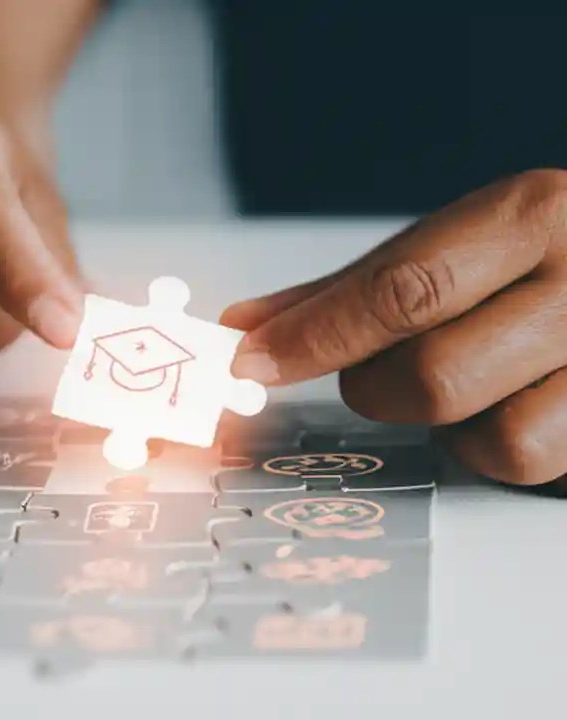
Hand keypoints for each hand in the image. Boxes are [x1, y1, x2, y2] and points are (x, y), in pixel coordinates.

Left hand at [222, 169, 566, 487]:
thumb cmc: (544, 255)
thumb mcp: (456, 243)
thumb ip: (350, 289)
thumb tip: (244, 327)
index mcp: (533, 214)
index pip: (403, 288)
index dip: (316, 336)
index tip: (254, 361)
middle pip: (433, 374)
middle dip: (376, 387)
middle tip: (377, 369)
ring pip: (490, 435)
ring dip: (445, 425)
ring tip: (462, 381)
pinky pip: (530, 464)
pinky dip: (492, 449)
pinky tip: (502, 408)